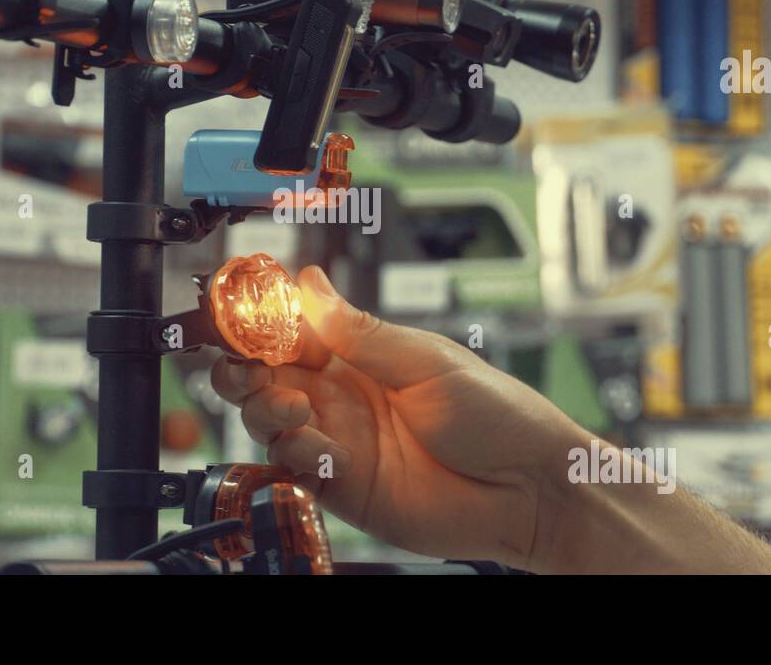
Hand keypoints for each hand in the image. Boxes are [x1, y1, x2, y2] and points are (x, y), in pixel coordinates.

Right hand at [210, 266, 584, 568]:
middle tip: (245, 364)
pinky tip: (322, 448)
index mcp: (361, 356)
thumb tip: (310, 283)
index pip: (292, 333)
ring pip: (269, 422)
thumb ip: (359, 332)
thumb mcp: (425, 360)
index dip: (261, 323)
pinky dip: (293, 454)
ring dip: (265, 408)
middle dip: (243, 367)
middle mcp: (342, 397)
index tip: (241, 313)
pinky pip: (294, 469)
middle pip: (266, 377)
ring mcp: (340, 442)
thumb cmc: (497, 415)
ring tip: (294, 405)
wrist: (529, 487)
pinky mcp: (343, 488)